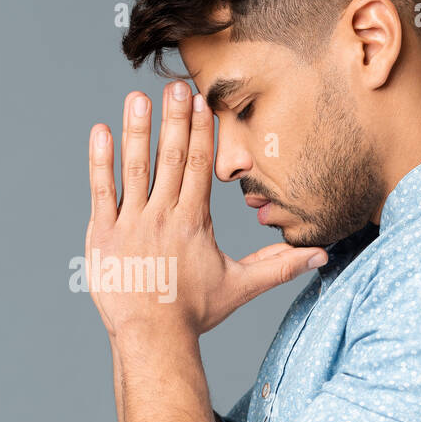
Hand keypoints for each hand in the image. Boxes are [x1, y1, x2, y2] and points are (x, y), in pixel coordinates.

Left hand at [84, 81, 327, 339]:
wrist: (152, 337)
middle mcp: (163, 216)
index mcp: (193, 221)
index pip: (199, 166)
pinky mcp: (102, 235)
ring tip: (138, 98)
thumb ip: (278, 265)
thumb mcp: (239, 286)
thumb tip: (321, 256)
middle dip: (174, 119)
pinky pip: (101, 191)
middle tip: (176, 84)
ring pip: (134, 168)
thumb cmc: (193, 312)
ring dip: (137, 131)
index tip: (201, 101)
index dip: (200, 131)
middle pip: (171, 158)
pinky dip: (99, 162)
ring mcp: (130, 224)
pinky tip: (99, 132)